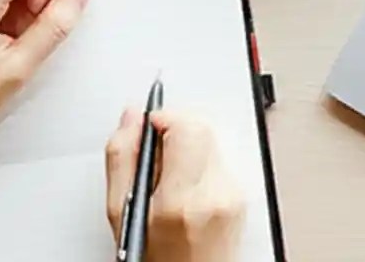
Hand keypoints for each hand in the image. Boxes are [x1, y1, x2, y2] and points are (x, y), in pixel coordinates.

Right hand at [106, 110, 245, 261]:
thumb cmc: (155, 260)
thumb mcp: (123, 215)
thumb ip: (123, 160)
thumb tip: (131, 119)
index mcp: (181, 200)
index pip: (186, 128)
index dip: (163, 117)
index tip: (146, 125)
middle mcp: (215, 194)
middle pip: (201, 129)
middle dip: (173, 130)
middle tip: (153, 152)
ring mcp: (233, 195)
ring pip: (211, 141)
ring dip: (187, 148)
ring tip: (167, 177)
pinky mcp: (242, 197)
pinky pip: (219, 162)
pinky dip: (199, 165)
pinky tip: (184, 188)